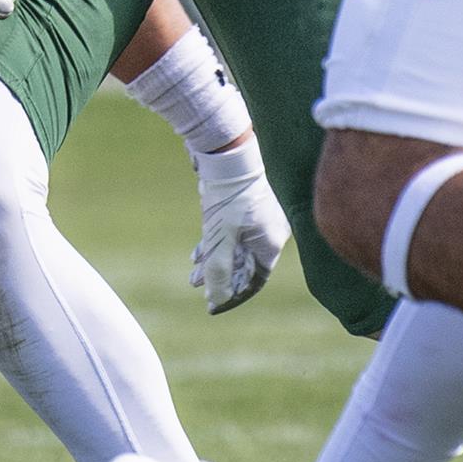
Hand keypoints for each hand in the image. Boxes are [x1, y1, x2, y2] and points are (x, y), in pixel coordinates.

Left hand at [189, 133, 289, 313]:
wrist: (228, 154)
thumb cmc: (228, 198)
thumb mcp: (221, 239)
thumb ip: (221, 271)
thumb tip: (217, 300)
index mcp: (270, 243)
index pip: (254, 281)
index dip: (233, 296)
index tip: (212, 307)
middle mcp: (268, 233)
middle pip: (244, 266)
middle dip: (219, 280)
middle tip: (198, 289)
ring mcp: (256, 219)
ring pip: (235, 250)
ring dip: (213, 264)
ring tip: (193, 275)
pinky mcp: (243, 208)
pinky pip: (231, 235)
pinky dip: (215, 246)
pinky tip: (197, 253)